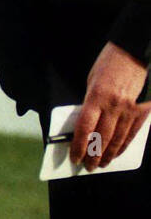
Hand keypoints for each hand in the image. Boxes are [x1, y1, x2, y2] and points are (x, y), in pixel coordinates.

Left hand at [71, 42, 150, 169]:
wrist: (134, 52)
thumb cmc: (109, 64)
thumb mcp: (92, 82)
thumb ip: (90, 104)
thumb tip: (86, 126)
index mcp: (97, 97)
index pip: (85, 128)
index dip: (79, 146)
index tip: (74, 157)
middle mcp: (114, 105)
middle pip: (102, 138)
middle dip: (94, 156)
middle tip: (89, 166)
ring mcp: (130, 109)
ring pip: (118, 140)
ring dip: (109, 155)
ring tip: (102, 164)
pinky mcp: (143, 110)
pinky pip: (132, 133)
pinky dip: (124, 145)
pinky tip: (118, 153)